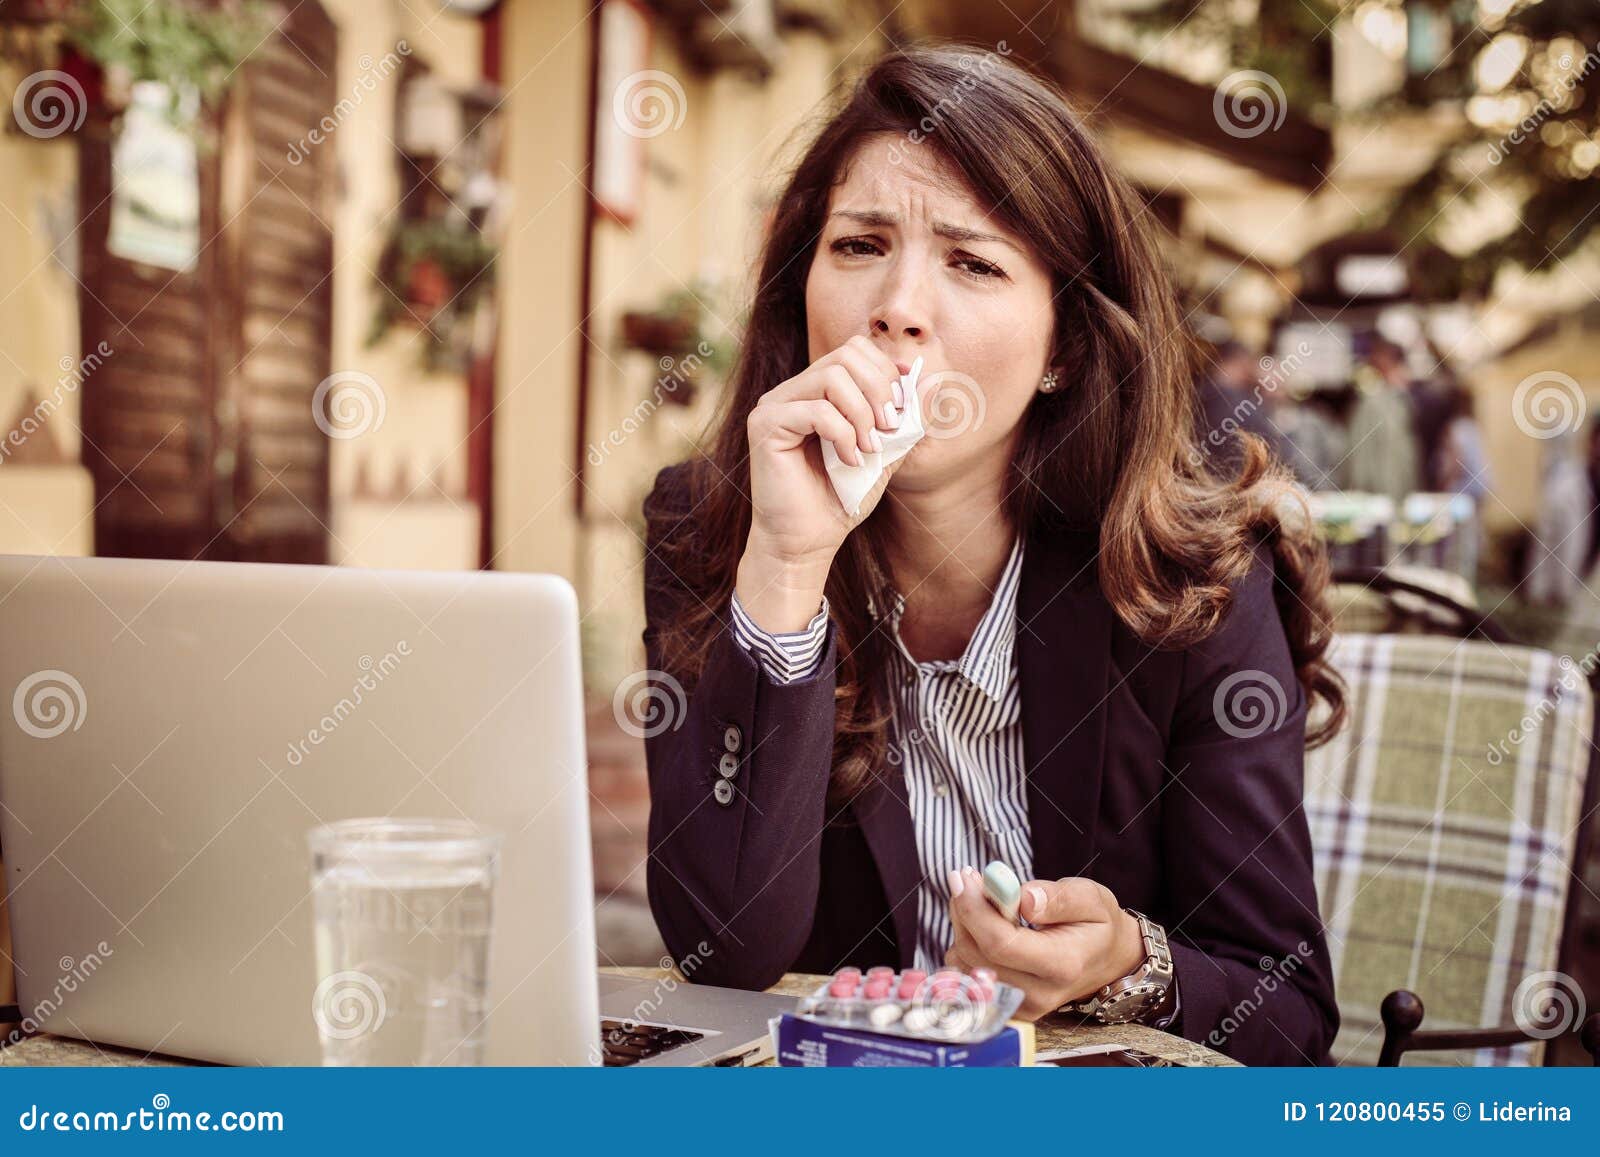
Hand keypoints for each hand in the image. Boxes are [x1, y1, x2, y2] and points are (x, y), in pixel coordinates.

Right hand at [737, 337, 907, 630]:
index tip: (902, 413)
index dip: (886, 374)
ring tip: (868, 449)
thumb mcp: (887, 453)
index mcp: (817, 391)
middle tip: (889, 429)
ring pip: (832, 375)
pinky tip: (849, 461)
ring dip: (862, 414)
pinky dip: (842, 434)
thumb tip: (933, 378)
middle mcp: (793, 391)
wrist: (807, 542)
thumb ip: (907, 418)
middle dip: (879, 390)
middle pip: (846, 354)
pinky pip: (816, 409)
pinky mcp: (765, 425)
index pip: (856, 350)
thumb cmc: (842, 499)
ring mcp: (775, 405)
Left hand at [943, 866, 1146, 1019]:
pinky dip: (966, 943)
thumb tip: (1024, 897)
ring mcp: (1020, 1006)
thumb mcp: (1090, 898)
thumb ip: (1058, 898)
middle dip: (964, 910)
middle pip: (976, 953)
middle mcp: (1039, 993)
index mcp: (1063, 965)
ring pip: (964, 964)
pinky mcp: (1005, 1006)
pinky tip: (982, 924)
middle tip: (967, 878)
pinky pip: (965, 974)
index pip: (1001, 943)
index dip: (974, 908)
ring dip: (962, 925)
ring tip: (980, 899)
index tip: (964, 876)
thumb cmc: (1097, 924)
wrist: (1106, 961)